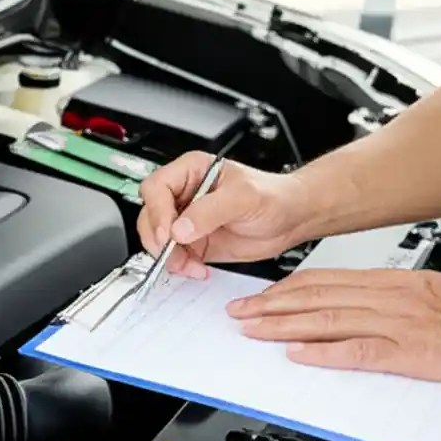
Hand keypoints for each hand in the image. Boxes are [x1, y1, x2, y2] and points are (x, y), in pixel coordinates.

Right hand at [137, 152, 315, 278]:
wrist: (291, 220)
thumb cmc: (274, 196)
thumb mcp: (244, 197)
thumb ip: (210, 211)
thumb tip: (179, 229)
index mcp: (191, 172)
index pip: (156, 188)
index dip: (157, 211)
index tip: (168, 233)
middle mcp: (183, 195)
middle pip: (150, 216)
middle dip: (158, 239)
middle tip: (174, 253)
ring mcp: (185, 221)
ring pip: (156, 240)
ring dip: (168, 257)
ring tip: (189, 265)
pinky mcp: (191, 243)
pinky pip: (172, 257)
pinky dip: (180, 267)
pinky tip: (197, 269)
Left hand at [227, 268, 440, 383]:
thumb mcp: (424, 293)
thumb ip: (384, 298)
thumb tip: (347, 305)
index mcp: (390, 282)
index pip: (324, 280)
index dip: (284, 289)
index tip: (257, 297)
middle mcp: (388, 298)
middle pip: (317, 297)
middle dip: (271, 306)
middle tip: (239, 313)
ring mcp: (397, 325)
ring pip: (328, 320)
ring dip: (284, 326)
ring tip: (252, 330)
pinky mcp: (410, 353)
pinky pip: (359, 351)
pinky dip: (325, 352)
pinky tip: (298, 355)